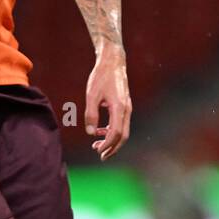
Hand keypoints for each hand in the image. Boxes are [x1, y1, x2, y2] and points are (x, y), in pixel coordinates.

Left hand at [85, 45, 130, 160]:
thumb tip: (91, 133)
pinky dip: (112, 131)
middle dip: (113, 148)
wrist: (113, 62)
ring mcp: (127, 107)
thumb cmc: (101, 77)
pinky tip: (100, 130)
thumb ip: (91, 114)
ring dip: (112, 141)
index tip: (97, 151)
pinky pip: (121, 123)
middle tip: (101, 156)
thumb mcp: (92, 95)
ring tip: (97, 146)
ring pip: (123, 130)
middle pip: (123, 135)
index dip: (107, 145)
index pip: (116, 133)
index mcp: (119, 108)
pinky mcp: (125, 105)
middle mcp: (126, 109)